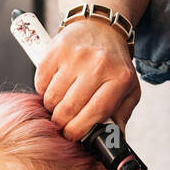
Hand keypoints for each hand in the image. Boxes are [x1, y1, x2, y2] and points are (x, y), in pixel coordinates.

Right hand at [34, 18, 140, 142]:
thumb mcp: (128, 89)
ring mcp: (76, 56)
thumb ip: (121, 116)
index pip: (96, 112)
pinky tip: (55, 87)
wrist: (101, 28)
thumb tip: (112, 141)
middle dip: (62, 123)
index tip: (72, 136)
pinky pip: (41, 83)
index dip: (79, 130)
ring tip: (60, 104)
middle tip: (63, 124)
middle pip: (69, 109)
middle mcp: (98, 65)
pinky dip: (44, 91)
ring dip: (52, 108)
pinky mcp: (56, 50)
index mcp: (120, 77)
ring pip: (52, 98)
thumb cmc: (113, 64)